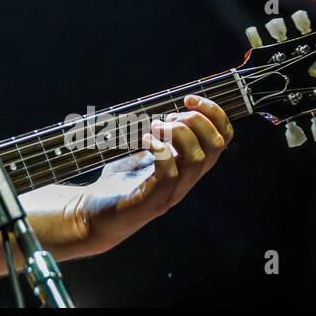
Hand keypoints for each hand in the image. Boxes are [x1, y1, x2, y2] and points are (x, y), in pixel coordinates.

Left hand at [44, 95, 233, 257]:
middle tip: (167, 119)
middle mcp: (186, 179)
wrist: (93, 216)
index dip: (213, 113)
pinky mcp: (152, 200)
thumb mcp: (146, 155)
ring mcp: (171, 192)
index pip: (222, 138)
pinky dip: (160, 150)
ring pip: (196, 159)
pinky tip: (144, 141)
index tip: (188, 99)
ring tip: (153, 128)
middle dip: (195, 120)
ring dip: (176, 133)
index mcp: (189, 167)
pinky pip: (169, 174)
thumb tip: (170, 114)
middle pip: (215, 145)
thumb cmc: (120, 183)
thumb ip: (162, 139)